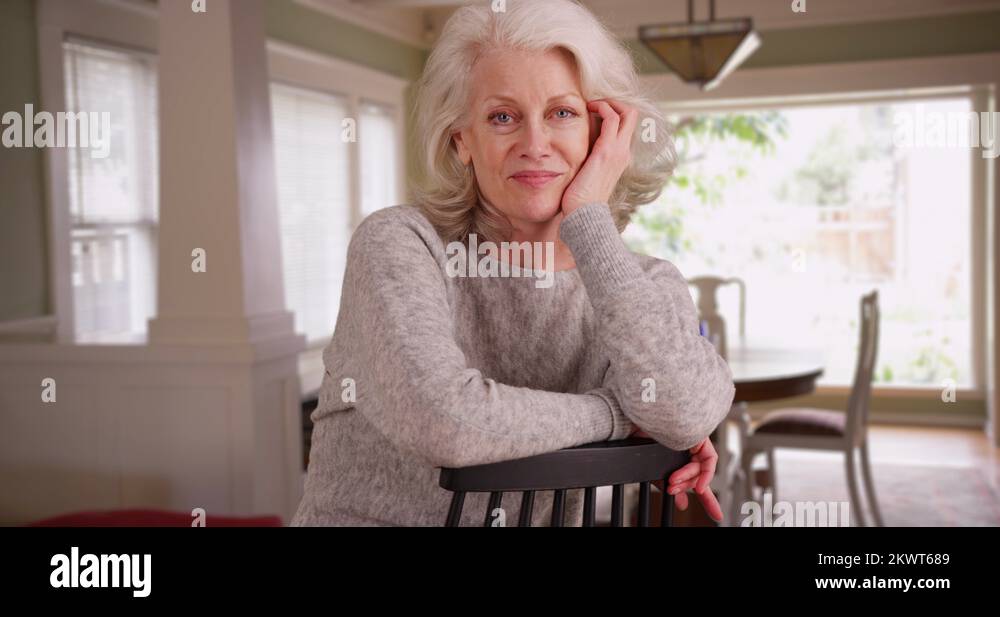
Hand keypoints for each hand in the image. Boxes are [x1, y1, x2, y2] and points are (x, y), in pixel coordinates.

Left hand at [560, 99, 636, 216]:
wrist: (583, 216)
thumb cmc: (580, 200)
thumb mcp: (587, 174)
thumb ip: (587, 159)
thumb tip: (575, 149)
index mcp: (619, 157)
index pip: (626, 126)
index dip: (614, 112)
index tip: (593, 111)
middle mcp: (623, 152)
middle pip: (632, 115)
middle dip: (614, 102)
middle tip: (594, 104)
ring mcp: (618, 151)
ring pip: (626, 112)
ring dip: (607, 102)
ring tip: (589, 105)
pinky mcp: (606, 151)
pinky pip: (612, 118)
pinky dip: (602, 107)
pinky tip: (586, 109)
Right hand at [632, 429, 723, 523]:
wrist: (634, 423)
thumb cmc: (642, 441)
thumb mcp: (659, 471)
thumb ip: (675, 487)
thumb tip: (684, 505)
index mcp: (681, 457)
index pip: (698, 479)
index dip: (708, 499)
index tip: (717, 516)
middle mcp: (690, 450)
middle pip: (698, 476)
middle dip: (685, 486)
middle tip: (672, 490)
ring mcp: (696, 443)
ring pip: (701, 469)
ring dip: (687, 479)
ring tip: (672, 481)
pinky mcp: (701, 437)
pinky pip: (710, 460)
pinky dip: (705, 474)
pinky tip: (698, 485)